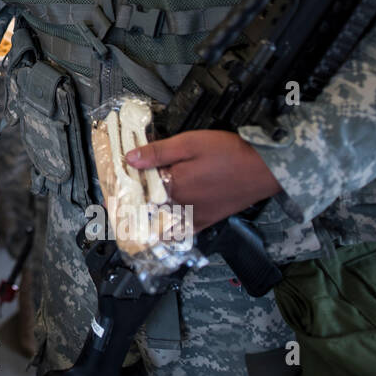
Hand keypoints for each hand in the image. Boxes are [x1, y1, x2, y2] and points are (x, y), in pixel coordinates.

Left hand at [124, 130, 281, 230]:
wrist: (265, 169)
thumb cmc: (230, 153)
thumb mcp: (190, 143)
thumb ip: (159, 152)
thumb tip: (131, 159)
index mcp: (174, 185)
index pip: (137, 189)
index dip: (122, 187)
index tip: (110, 189)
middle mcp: (181, 205)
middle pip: (146, 209)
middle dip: (129, 206)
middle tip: (115, 205)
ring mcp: (194, 216)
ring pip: (160, 224)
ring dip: (144, 220)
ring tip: (132, 215)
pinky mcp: (207, 220)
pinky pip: (181, 233)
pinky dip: (167, 232)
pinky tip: (159, 229)